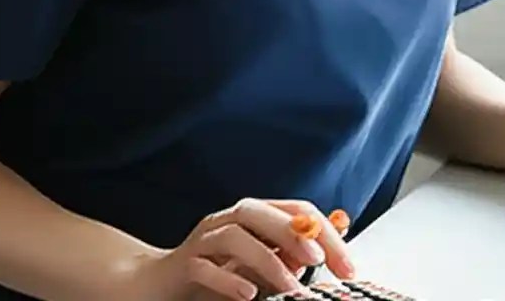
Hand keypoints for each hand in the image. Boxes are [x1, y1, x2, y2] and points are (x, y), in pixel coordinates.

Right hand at [132, 198, 354, 300]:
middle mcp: (228, 219)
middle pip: (264, 213)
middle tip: (322, 261)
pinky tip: (248, 294)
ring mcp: (203, 239)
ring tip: (291, 286)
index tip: (348, 266)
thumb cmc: (215, 272)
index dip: (326, 234)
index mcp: (254, 216)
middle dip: (297, 235)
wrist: (156, 284)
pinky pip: (204, 266)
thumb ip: (291, 254)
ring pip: (235, 236)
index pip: (297, 211)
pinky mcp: (183, 264)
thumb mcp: (261, 265)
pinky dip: (228, 279)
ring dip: (267, 259)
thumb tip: (330, 246)